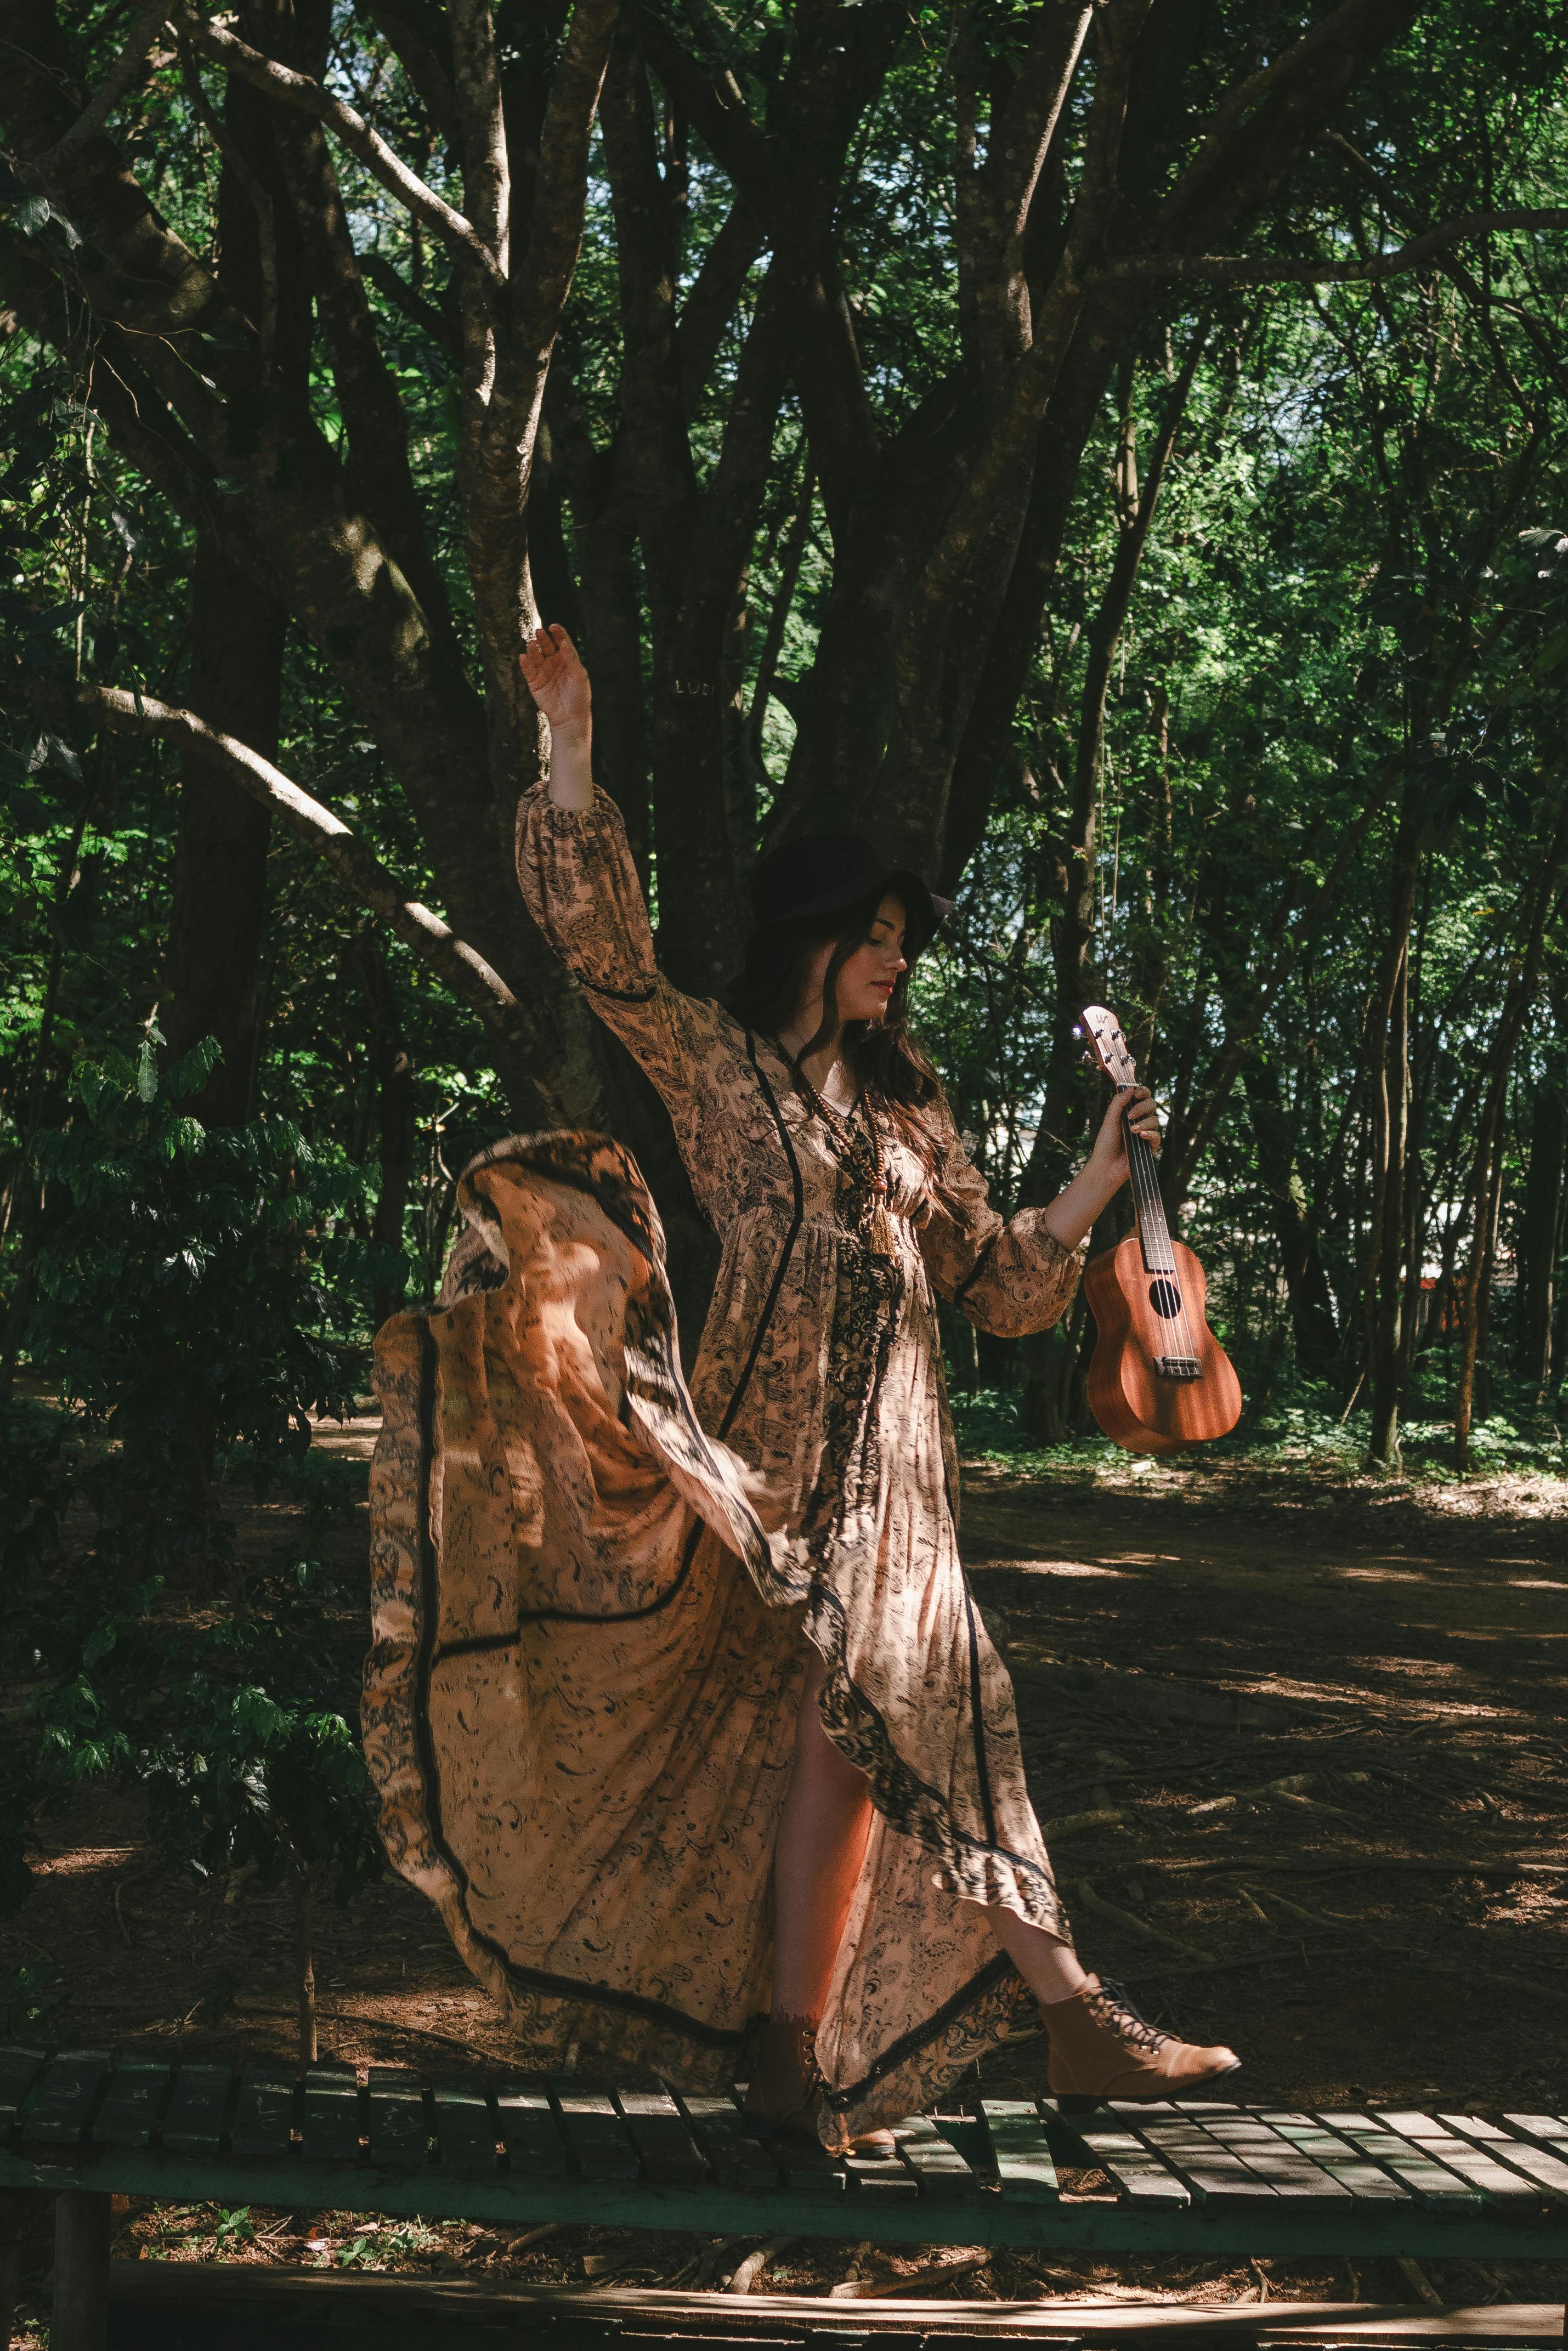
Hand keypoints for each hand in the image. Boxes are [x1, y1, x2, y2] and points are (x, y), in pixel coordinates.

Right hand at [520, 622, 590, 736]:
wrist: (570, 717)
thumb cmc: (579, 696)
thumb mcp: (579, 676)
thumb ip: (571, 658)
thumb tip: (563, 643)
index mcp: (567, 659)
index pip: (561, 641)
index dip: (557, 633)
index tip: (553, 627)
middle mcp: (554, 662)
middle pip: (546, 645)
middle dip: (543, 638)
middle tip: (540, 633)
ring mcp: (543, 671)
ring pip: (535, 655)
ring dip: (532, 649)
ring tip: (531, 645)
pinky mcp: (534, 682)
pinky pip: (528, 669)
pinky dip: (525, 663)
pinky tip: (524, 657)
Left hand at [1088, 1083, 1160, 1188]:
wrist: (1106, 1166)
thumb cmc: (1106, 1143)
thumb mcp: (1109, 1121)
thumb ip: (1118, 1104)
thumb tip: (1129, 1088)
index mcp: (1129, 1112)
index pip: (1142, 1096)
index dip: (1142, 1091)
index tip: (1136, 1093)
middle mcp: (1139, 1120)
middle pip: (1151, 1104)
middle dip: (1142, 1107)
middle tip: (1130, 1115)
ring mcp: (1146, 1133)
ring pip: (1154, 1120)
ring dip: (1144, 1123)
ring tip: (1132, 1131)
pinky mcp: (1150, 1146)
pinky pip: (1157, 1136)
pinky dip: (1150, 1134)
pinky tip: (1141, 1136)